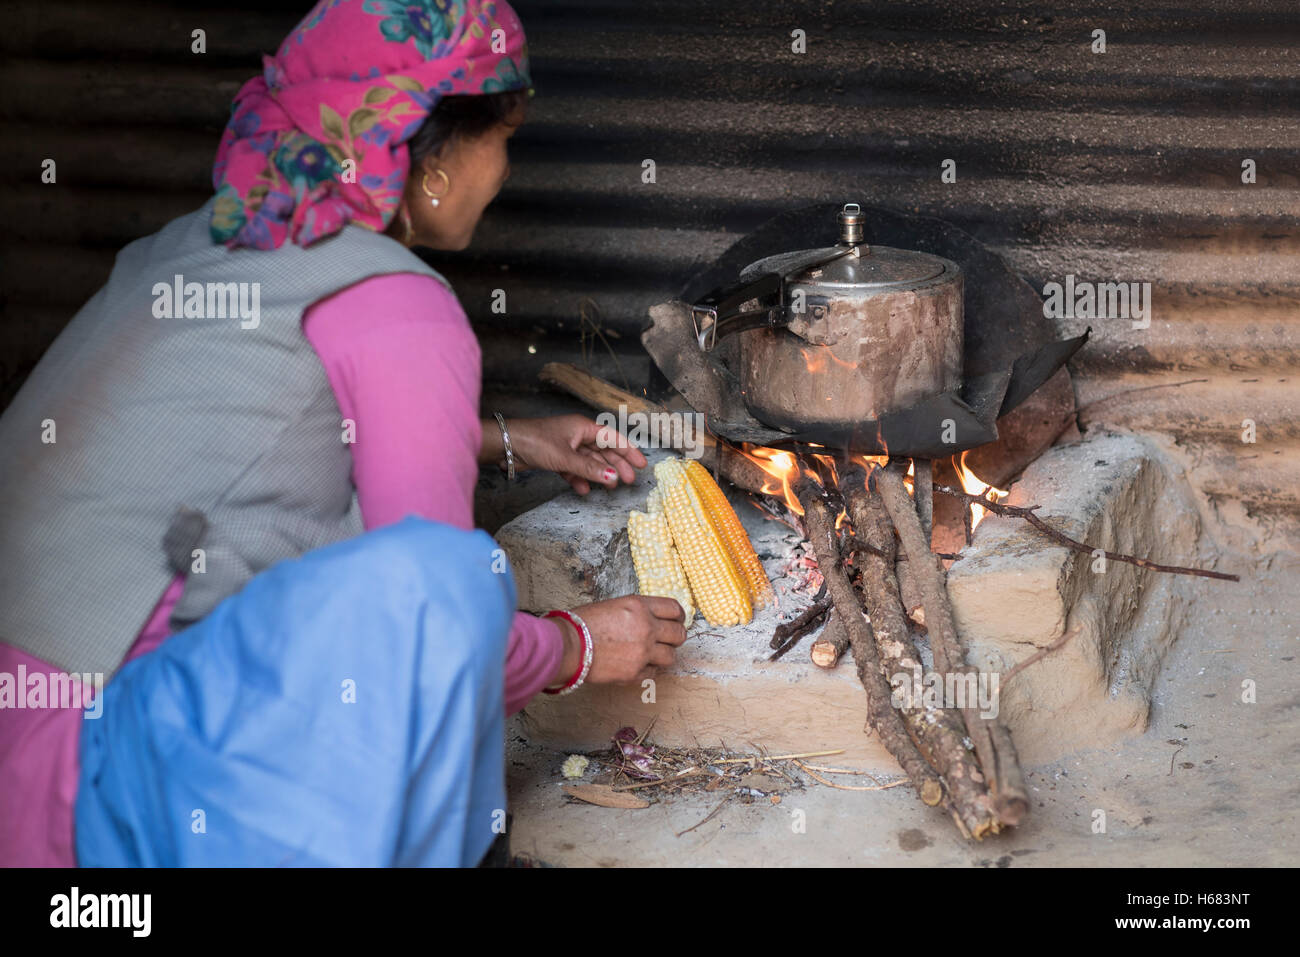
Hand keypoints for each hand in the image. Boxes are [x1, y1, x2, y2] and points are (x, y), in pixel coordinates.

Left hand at [503, 415, 647, 493]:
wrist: (506, 445)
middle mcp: (577, 435)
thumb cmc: (535, 441)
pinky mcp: (556, 458)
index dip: (628, 450)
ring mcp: (566, 447)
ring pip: (589, 461)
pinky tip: (584, 490)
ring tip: (611, 487)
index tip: (642, 463)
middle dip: (617, 465)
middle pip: (603, 450)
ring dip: (599, 474)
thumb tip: (613, 478)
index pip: (613, 438)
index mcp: (583, 427)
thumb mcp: (566, 457)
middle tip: (630, 480)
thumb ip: (590, 469)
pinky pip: (574, 469)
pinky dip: (579, 479)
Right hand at [547, 595, 687, 687]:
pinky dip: (649, 670)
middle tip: (669, 640)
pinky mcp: (636, 672)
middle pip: (679, 634)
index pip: (674, 609)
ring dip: (664, 655)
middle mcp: (646, 627)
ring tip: (652, 654)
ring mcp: (643, 651)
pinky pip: (654, 673)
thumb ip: (637, 612)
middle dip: (676, 637)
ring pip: (671, 656)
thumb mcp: (614, 606)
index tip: (676, 621)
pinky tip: (638, 665)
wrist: (568, 645)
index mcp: (640, 606)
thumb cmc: (583, 623)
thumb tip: (652, 620)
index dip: (678, 616)